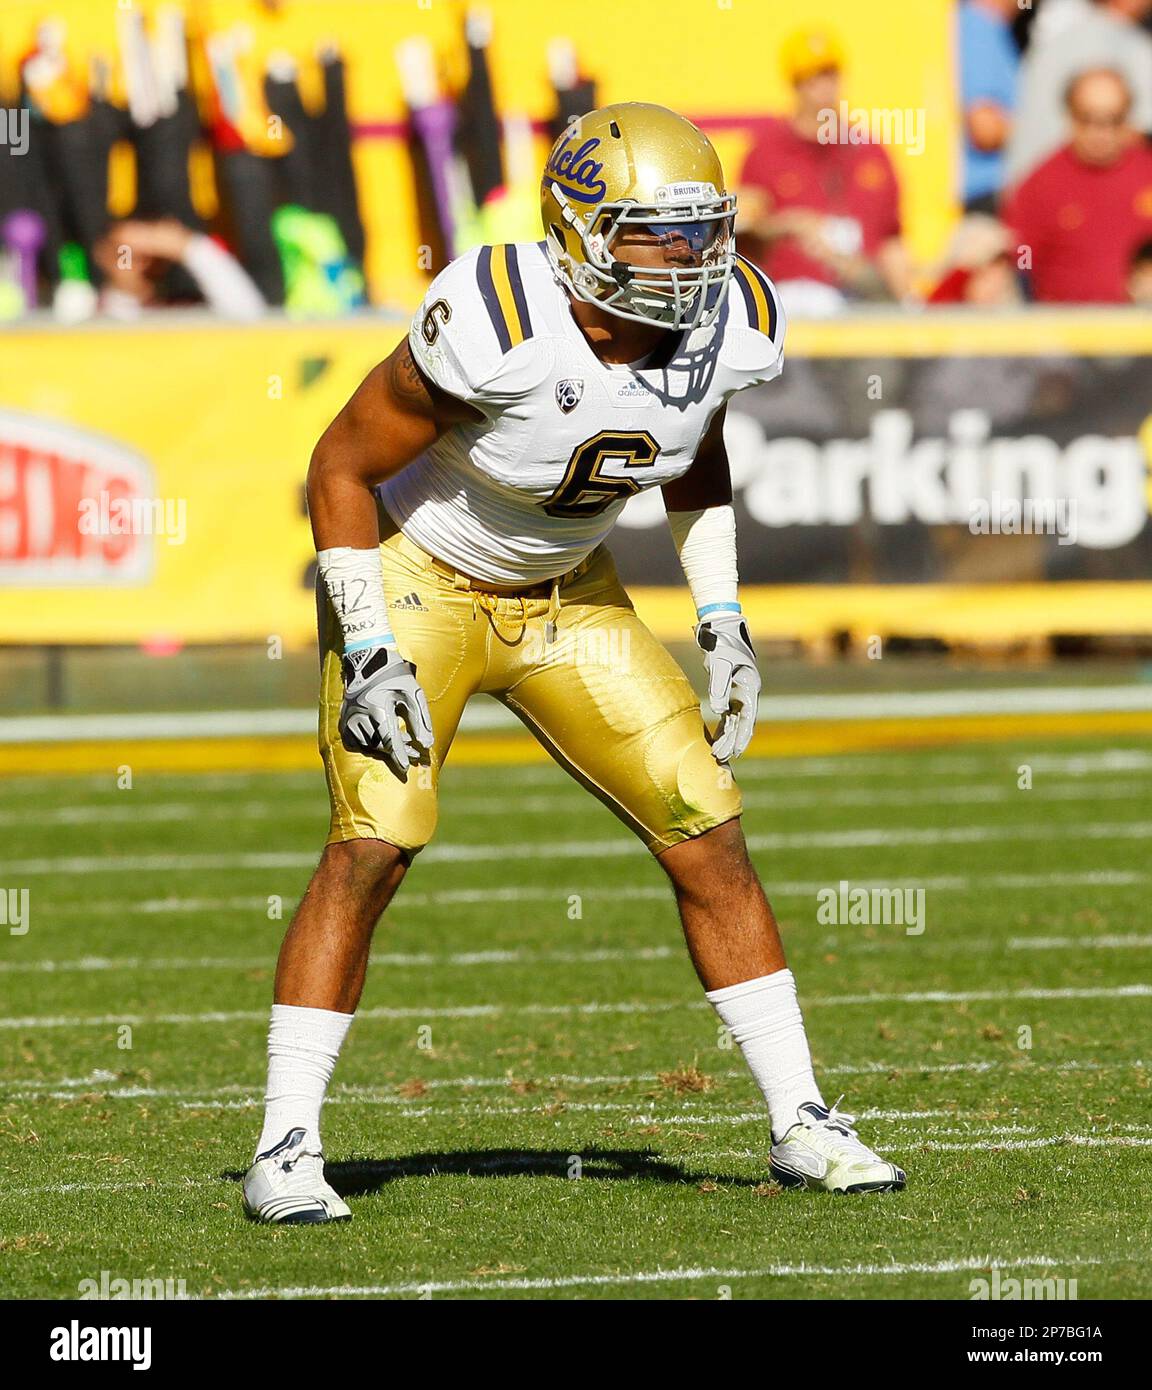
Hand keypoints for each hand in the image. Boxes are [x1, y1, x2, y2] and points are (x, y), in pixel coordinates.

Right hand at [339, 643, 433, 778]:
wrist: (369, 659)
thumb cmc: (395, 676)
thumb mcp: (412, 693)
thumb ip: (420, 720)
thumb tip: (427, 744)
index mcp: (377, 705)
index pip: (388, 738)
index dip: (399, 754)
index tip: (407, 767)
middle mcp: (358, 713)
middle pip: (379, 744)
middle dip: (398, 751)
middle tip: (415, 754)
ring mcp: (348, 717)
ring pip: (367, 744)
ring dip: (385, 748)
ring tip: (403, 742)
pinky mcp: (342, 720)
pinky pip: (356, 742)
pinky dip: (370, 745)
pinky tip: (383, 741)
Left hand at [695, 611, 760, 763]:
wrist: (719, 627)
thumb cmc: (721, 643)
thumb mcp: (720, 664)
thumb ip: (719, 687)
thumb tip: (717, 711)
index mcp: (750, 687)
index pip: (747, 718)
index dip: (741, 737)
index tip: (733, 751)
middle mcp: (747, 693)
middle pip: (742, 724)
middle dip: (732, 742)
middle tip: (721, 758)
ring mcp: (739, 693)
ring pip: (735, 722)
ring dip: (727, 737)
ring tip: (718, 754)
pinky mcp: (729, 691)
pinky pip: (727, 714)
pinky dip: (722, 727)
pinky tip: (716, 739)